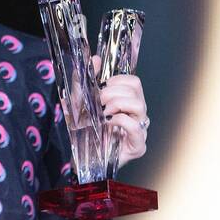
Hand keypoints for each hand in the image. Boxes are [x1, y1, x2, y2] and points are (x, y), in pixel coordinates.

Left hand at [92, 53, 149, 168]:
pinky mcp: (138, 146)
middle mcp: (137, 115)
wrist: (82, 160)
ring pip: (139, 105)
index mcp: (128, 103)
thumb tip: (95, 59)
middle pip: (136, 90)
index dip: (117, 80)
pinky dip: (120, 120)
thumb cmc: (84, 133)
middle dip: (113, 91)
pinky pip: (135, 127)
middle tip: (98, 101)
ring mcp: (140, 130)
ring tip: (103, 112)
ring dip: (117, 103)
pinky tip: (108, 124)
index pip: (134, 82)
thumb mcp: (79, 103)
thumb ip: (84, 81)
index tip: (102, 87)